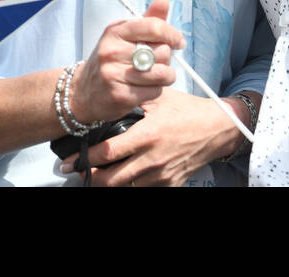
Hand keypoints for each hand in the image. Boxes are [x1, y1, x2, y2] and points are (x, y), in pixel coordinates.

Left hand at [63, 88, 241, 186]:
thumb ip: (134, 99)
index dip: (85, 159)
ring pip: (126, 188)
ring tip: (94, 177)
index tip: (70, 161)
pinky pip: (144, 190)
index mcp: (147, 136)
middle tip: (75, 173)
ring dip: (107, 184)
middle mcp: (152, 159)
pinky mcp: (171, 183)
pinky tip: (121, 179)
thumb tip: (109, 98)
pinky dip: (129, 186)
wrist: (218, 129)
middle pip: (111, 179)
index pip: (108, 153)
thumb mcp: (160, 99)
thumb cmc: (188, 111)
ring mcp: (162, 175)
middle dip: (90, 177)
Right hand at [68, 0, 183, 125]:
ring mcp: (114, 74)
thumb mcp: (124, 37)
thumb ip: (147, 20)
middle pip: (161, 52)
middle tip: (156, 62)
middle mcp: (112, 51)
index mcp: (115, 31)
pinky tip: (144, 89)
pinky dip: (156, 91)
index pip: (153, 27)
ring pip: (162, 73)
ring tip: (155, 76)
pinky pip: (155, 92)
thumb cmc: (111, 61)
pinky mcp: (120, 96)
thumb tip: (163, 0)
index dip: (172, 34)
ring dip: (165, 76)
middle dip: (166, 58)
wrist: (84, 92)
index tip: (178, 42)